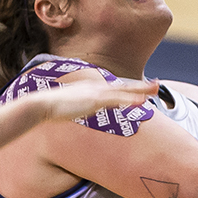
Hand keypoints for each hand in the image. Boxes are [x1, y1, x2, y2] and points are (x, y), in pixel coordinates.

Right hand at [30, 76, 158, 121]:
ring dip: (141, 90)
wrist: (41, 106)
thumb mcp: (66, 108)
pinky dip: (130, 100)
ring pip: (123, 91)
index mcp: (89, 87)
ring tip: (156, 89)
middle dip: (140, 86)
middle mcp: (94, 87)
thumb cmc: (49, 109)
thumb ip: (74, 108)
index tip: (140, 89)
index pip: (113, 87)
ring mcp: (95, 92)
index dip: (128, 88)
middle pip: (122, 85)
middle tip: (157, 85)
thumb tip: (75, 113)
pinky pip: (116, 100)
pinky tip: (142, 101)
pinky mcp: (94, 100)